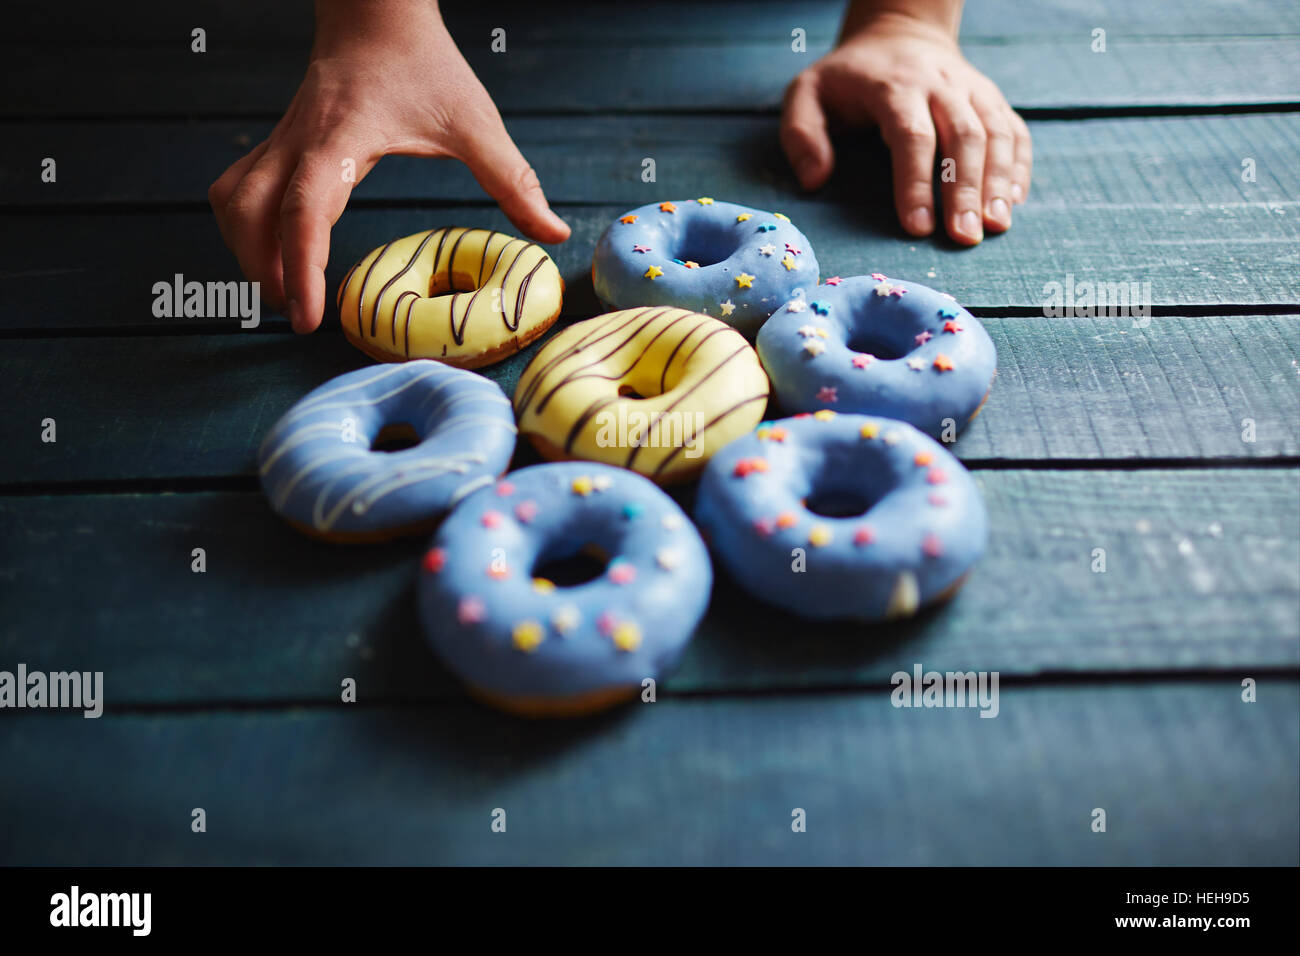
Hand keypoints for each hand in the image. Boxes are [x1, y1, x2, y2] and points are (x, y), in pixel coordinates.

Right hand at [208, 0, 569, 332]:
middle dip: (263, 269)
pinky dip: (244, 225)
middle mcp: (299, 140)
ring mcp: (281, 138)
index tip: (305, 318)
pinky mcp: (277, 139)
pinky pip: (237, 187)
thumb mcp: (476, 122)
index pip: (303, 210)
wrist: (376, 9)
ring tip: (281, 290)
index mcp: (342, 140)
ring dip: (245, 249)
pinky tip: (273, 250)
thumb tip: (554, 233)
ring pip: (232, 200)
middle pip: (248, 213)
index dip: (300, 268)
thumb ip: (514, 180)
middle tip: (295, 315)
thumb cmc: (427, 63)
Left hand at [780, 6, 1031, 244]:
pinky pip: (1015, 131)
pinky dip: (1018, 166)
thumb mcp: (806, 93)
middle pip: (963, 136)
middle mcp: (941, 85)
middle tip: (964, 237)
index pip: (912, 136)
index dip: (916, 183)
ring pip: (997, 133)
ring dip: (998, 182)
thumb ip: (801, 134)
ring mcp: (972, 90)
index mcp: (894, 86)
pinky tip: (1014, 202)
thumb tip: (814, 180)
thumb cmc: (847, 78)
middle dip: (966, 190)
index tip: (918, 227)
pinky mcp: (992, 100)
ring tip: (995, 226)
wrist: (898, 33)